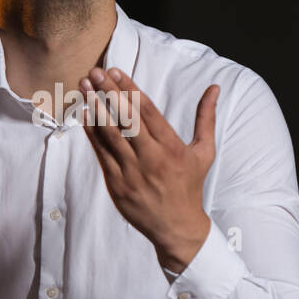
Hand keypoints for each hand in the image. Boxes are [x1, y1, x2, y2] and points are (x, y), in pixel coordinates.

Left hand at [80, 66, 217, 272]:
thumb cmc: (190, 186)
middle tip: (95, 73)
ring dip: (96, 108)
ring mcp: (132, 173)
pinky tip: (85, 115)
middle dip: (109, 92)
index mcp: (172, 148)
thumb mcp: (204, 152)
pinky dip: (92, 133)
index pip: (148, 111)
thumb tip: (214, 88)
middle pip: (127, 119)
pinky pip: (102, 154)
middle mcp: (152, 159)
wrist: (177, 227)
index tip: (117, 71)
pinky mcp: (117, 185)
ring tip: (84, 88)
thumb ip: (205, 118)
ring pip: (110, 135)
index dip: (130, 89)